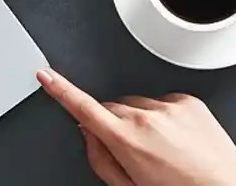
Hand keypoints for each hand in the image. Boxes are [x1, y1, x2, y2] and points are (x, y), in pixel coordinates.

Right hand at [37, 69, 235, 185]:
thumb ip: (101, 159)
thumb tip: (89, 134)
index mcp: (127, 139)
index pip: (84, 107)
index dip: (60, 89)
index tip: (46, 75)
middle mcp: (147, 116)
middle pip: (111, 108)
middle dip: (112, 124)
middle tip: (130, 151)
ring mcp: (169, 106)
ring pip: (137, 104)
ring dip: (139, 121)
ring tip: (159, 149)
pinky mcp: (188, 100)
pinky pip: (163, 103)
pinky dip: (163, 117)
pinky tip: (175, 139)